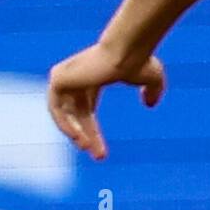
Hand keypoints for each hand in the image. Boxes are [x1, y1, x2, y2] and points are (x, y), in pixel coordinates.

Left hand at [48, 42, 165, 158]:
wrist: (126, 53)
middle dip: (86, 136)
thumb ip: (152, 91)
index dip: (92, 131)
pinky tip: (79, 139)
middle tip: (97, 156)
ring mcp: (65, 76)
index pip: (86, 109)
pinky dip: (65, 124)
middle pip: (76, 114)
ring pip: (64, 113)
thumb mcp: (153, 78)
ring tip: (88, 149)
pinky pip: (56, 109)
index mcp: (92, 76)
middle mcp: (76, 76)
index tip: (101, 153)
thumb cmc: (140, 62)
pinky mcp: (58, 79)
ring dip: (75, 133)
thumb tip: (149, 104)